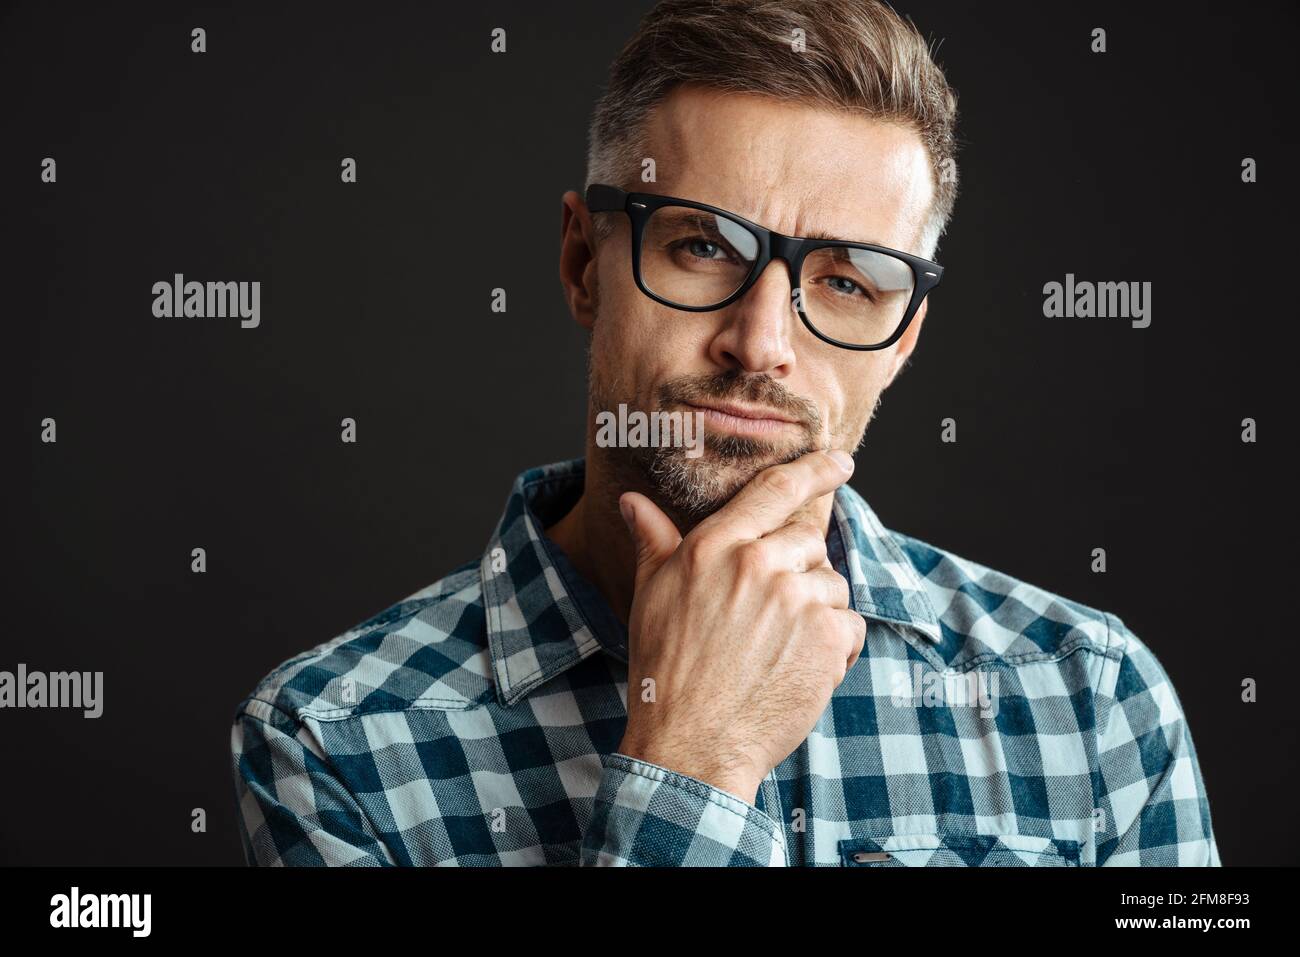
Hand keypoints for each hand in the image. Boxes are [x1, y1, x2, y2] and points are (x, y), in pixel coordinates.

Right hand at [616, 449, 866, 803]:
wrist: (691, 744)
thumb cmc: (665, 671)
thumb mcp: (651, 596)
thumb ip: (653, 541)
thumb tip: (633, 502)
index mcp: (714, 547)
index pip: (773, 491)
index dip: (814, 469)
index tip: (841, 461)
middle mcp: (757, 565)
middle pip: (808, 541)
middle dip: (800, 570)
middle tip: (773, 614)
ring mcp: (796, 601)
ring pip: (832, 584)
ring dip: (817, 611)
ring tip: (780, 648)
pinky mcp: (828, 639)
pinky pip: (851, 623)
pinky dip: (838, 645)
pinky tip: (803, 666)